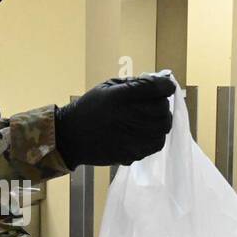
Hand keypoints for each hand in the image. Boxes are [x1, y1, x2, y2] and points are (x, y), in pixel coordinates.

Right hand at [54, 73, 176, 168]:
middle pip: (162, 109)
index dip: (165, 85)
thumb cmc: (89, 108)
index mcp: (120, 97)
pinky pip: (157, 144)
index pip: (156, 88)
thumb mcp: (106, 87)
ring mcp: (131, 138)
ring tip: (150, 119)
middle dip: (162, 104)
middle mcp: (128, 117)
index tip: (165, 86)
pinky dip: (156, 136)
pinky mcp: (132, 153)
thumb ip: (132, 84)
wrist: (71, 137)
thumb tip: (156, 83)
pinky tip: (146, 132)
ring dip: (160, 121)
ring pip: (163, 127)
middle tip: (154, 104)